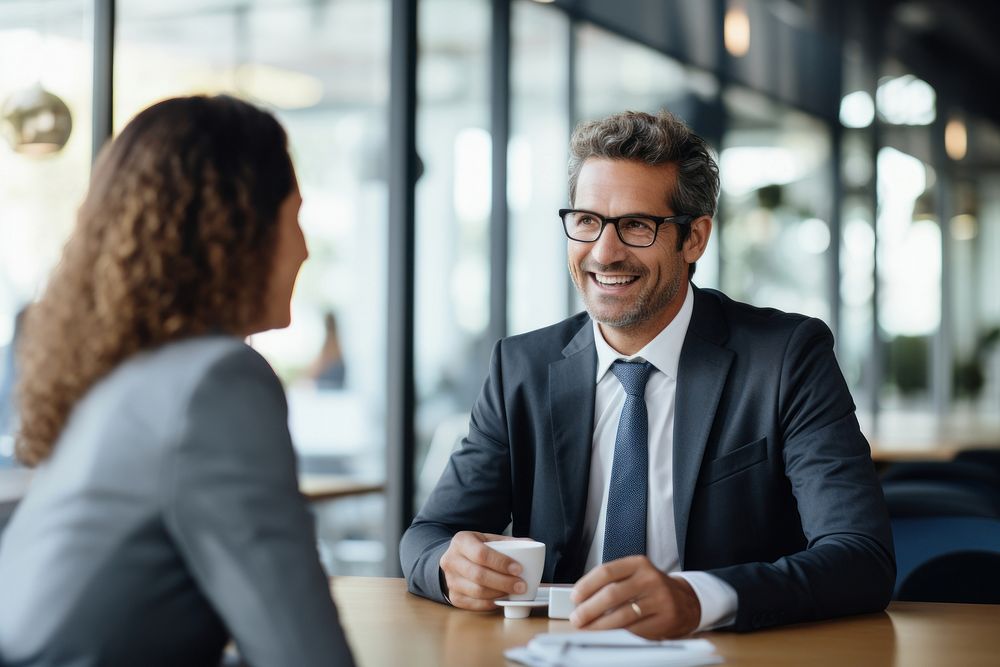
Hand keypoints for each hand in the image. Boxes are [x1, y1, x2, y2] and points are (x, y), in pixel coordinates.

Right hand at [439, 532, 526, 610]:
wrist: (454, 559)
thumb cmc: (476, 549)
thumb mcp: (488, 539)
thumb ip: (508, 542)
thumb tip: (531, 544)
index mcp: (461, 541)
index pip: (481, 554)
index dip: (501, 563)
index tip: (519, 569)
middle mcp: (451, 560)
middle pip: (479, 575)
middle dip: (504, 582)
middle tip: (522, 586)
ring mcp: (450, 580)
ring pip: (477, 591)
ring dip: (499, 594)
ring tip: (514, 592)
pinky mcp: (453, 596)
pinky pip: (474, 604)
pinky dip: (490, 603)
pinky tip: (502, 599)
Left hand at [569, 555, 700, 638]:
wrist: (685, 601)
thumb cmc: (651, 588)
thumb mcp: (634, 575)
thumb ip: (611, 582)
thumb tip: (582, 599)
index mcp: (638, 563)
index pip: (606, 572)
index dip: (586, 586)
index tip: (575, 597)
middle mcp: (650, 578)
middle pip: (612, 594)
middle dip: (589, 609)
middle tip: (577, 618)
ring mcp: (659, 599)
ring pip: (622, 615)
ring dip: (600, 625)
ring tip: (587, 629)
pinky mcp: (665, 619)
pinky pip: (635, 630)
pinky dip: (617, 634)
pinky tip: (607, 636)